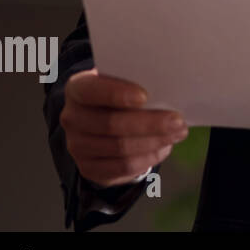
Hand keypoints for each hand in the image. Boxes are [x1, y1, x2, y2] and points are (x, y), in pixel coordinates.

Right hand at [60, 68, 188, 187]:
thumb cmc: (119, 94)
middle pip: (110, 124)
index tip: (144, 96)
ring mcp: (77, 146)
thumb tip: (167, 90)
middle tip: (177, 121)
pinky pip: (122, 167)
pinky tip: (163, 148)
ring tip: (177, 133)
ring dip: (154, 142)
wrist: (102, 120)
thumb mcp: (123, 82)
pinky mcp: (89, 168)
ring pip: (120, 148)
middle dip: (149, 123)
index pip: (92, 91)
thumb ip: (137, 82)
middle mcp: (72, 118)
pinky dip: (147, 158)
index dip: (117, 94)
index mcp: (77, 89)